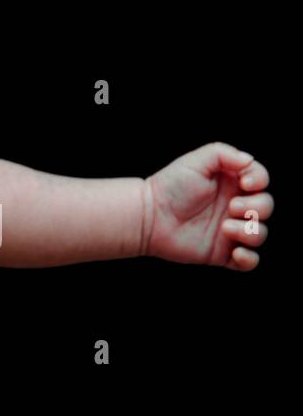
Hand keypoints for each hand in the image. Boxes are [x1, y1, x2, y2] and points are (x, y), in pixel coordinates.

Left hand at [144, 143, 271, 270]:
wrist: (149, 216)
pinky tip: (234, 251)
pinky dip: (248, 259)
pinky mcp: (222, 252)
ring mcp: (230, 230)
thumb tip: (249, 160)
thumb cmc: (170, 186)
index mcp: (230, 183)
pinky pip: (249, 262)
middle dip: (256, 208)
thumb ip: (224, 154)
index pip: (261, 180)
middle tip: (231, 207)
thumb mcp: (196, 161)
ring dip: (250, 232)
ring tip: (224, 227)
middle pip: (265, 207)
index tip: (246, 183)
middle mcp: (233, 206)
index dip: (260, 181)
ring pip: (259, 234)